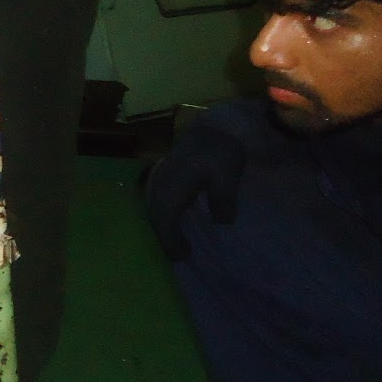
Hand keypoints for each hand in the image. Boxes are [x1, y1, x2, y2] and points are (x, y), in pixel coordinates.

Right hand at [144, 120, 246, 260]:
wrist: (217, 124)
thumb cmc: (222, 149)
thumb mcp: (227, 174)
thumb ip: (223, 199)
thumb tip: (222, 222)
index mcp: (173, 186)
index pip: (165, 219)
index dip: (171, 240)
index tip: (182, 256)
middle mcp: (161, 183)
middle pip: (155, 214)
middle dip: (164, 235)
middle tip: (178, 253)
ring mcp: (161, 176)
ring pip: (154, 206)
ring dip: (162, 223)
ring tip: (175, 237)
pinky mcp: (166, 172)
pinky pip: (158, 197)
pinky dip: (164, 212)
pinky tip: (175, 216)